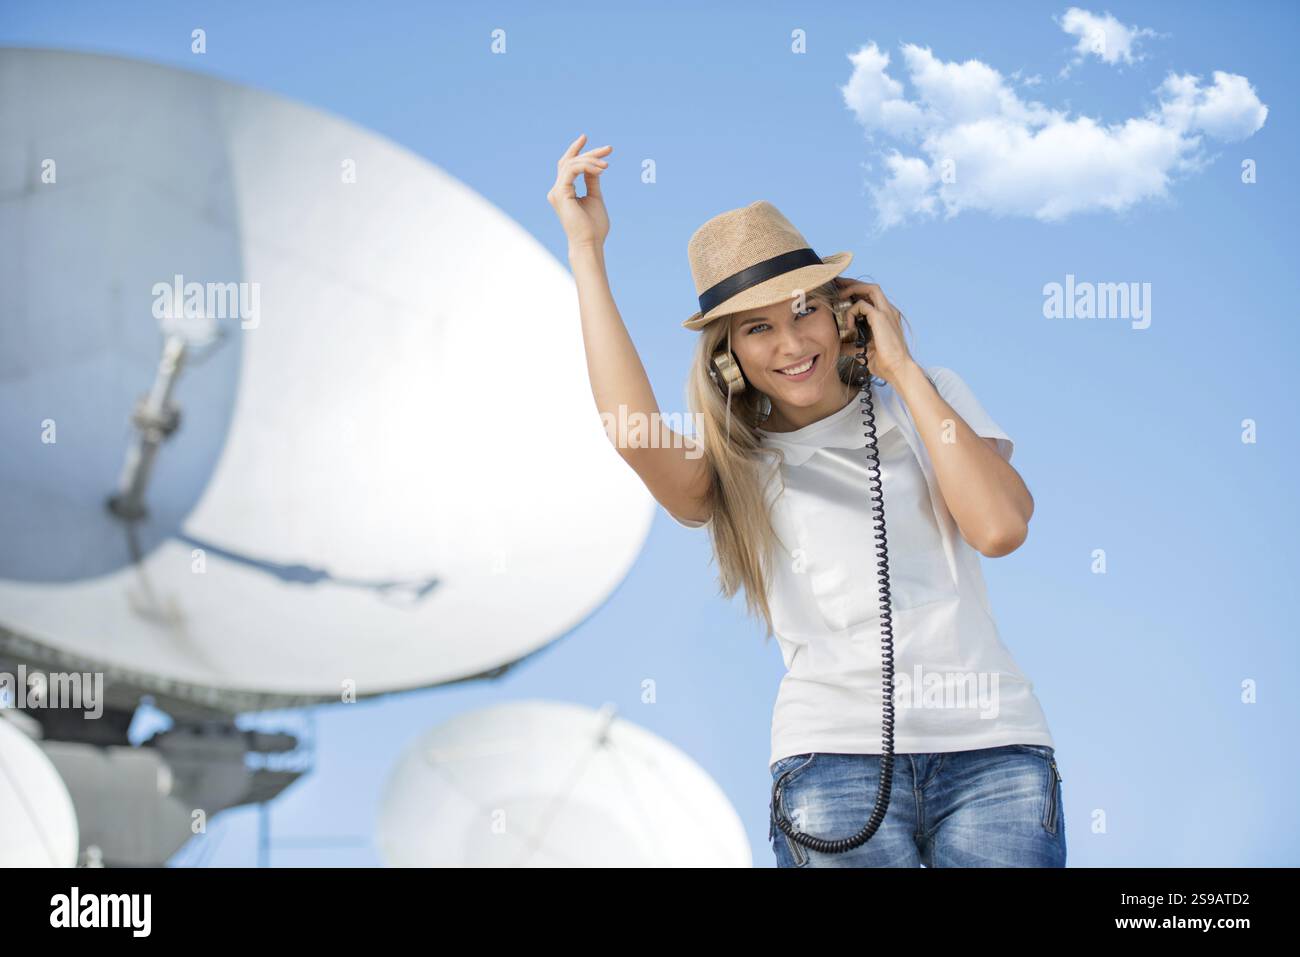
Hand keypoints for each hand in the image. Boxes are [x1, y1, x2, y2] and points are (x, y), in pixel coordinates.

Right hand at [547, 133, 612, 249]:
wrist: (590, 243)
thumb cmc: (593, 226)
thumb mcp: (595, 197)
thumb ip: (592, 181)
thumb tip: (595, 167)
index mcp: (563, 191)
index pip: (568, 165)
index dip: (577, 150)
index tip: (588, 139)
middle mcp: (557, 190)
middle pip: (569, 161)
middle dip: (588, 152)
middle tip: (609, 149)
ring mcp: (556, 192)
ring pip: (571, 164)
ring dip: (591, 160)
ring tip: (607, 165)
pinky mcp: (560, 193)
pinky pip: (572, 170)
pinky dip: (586, 166)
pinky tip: (601, 169)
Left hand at [833, 278, 914, 385]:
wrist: (898, 370)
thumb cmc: (884, 363)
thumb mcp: (863, 351)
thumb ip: (851, 345)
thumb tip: (838, 344)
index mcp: (887, 317)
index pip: (871, 297)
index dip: (856, 291)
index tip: (841, 293)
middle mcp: (889, 311)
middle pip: (871, 287)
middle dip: (853, 283)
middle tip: (837, 284)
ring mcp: (887, 312)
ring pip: (870, 289)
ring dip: (852, 289)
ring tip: (839, 297)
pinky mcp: (881, 317)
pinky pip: (861, 304)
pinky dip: (851, 312)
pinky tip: (848, 326)